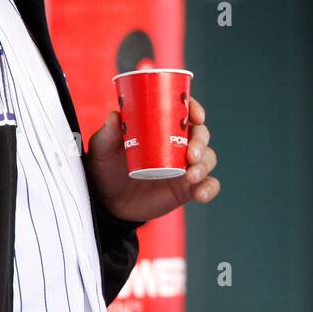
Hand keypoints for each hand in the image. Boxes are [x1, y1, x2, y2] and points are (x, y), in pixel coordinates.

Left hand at [85, 96, 220, 223]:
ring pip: (208, 159)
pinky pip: (208, 186)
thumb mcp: (103, 148)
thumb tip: (114, 116)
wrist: (106, 202)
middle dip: (201, 142)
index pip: (185, 112)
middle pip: (201, 135)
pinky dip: (209, 189)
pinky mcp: (187, 189)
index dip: (194, 109)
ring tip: (191, 176)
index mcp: (162, 127)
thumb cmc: (106, 167)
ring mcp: (185, 166)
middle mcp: (178, 144)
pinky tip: (200, 194)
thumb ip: (108, 133)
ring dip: (204, 165)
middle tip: (191, 154)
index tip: (196, 116)